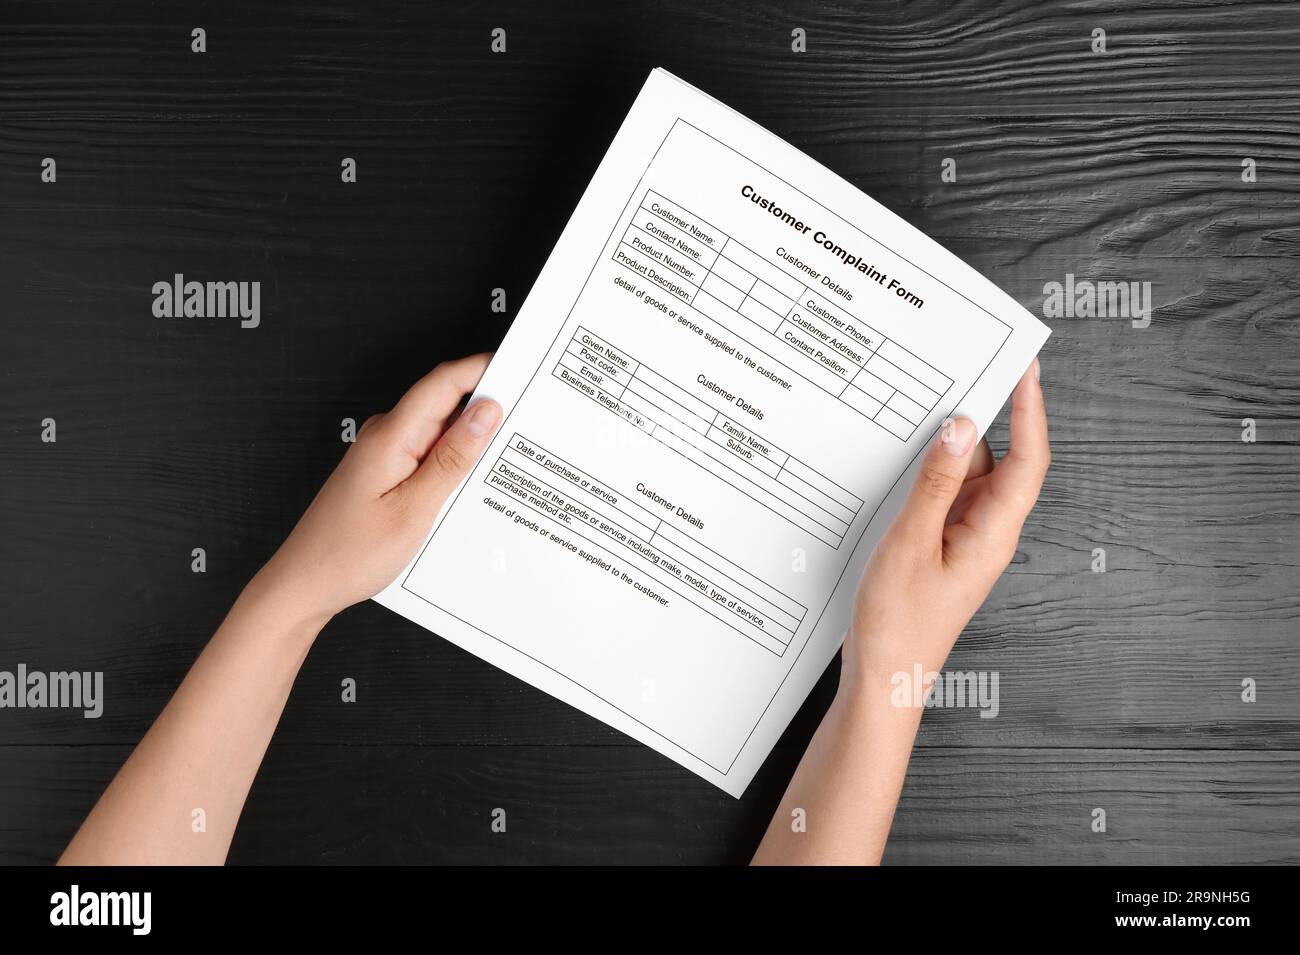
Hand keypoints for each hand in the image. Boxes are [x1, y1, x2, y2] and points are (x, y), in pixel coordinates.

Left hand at [256, 353, 502, 624]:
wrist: (306, 584)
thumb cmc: (348, 555)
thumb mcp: (413, 510)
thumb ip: (452, 459)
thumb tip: (485, 413)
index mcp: (390, 436)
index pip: (445, 382)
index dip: (484, 369)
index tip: (520, 372)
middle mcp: (385, 435)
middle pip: (446, 402)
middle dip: (486, 406)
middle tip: (523, 425)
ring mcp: (385, 453)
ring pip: (440, 431)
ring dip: (471, 440)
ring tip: (499, 462)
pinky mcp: (386, 472)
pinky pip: (428, 453)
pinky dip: (453, 462)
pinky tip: (467, 484)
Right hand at [842, 359, 1048, 690]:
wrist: (883, 677)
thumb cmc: (898, 624)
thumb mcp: (910, 542)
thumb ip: (935, 483)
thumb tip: (959, 428)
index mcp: (993, 533)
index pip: (1027, 460)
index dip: (1031, 411)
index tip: (1026, 369)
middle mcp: (987, 533)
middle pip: (996, 462)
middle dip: (982, 420)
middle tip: (960, 375)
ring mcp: (964, 541)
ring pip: (966, 479)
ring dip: (945, 451)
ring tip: (916, 419)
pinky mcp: (942, 548)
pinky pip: (944, 499)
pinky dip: (928, 477)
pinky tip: (901, 465)